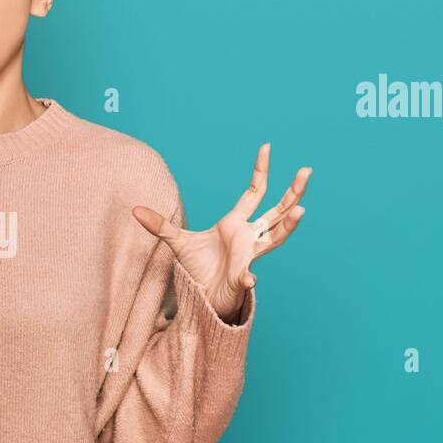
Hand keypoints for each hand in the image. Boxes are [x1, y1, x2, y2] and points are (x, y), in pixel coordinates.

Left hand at [133, 144, 310, 321]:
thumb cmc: (198, 268)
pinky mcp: (241, 276)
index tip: (266, 147)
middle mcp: (249, 235)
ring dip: (289, 224)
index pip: (255, 191)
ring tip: (301, 210)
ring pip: (276, 235)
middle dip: (293, 191)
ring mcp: (250, 254)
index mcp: (236, 222)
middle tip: (307, 171)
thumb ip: (159, 225)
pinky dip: (246, 279)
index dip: (261, 170)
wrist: (202, 295)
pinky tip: (248, 280)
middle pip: (277, 209)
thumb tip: (135, 211)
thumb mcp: (176, 241)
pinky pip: (246, 276)